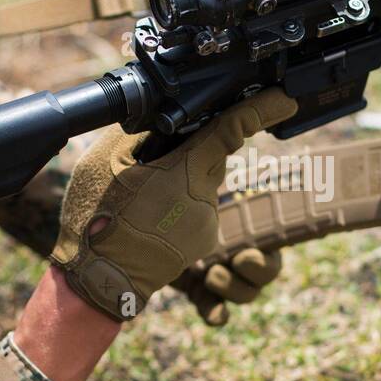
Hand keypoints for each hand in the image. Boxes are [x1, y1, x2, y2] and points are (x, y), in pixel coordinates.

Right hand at [51, 88, 296, 319]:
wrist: (100, 280)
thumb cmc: (97, 220)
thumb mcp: (104, 161)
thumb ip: (138, 131)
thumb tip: (160, 117)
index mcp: (184, 173)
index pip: (230, 131)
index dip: (260, 110)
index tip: (284, 100)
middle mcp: (205, 199)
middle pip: (213, 156)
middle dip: (191, 150)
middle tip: (150, 163)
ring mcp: (207, 224)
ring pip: (204, 182)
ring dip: (181, 180)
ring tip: (142, 200)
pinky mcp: (204, 240)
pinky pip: (199, 207)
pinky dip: (179, 204)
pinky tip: (151, 217)